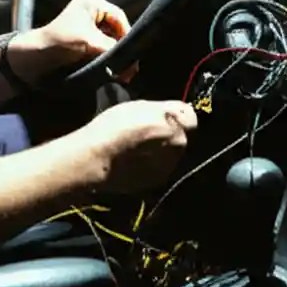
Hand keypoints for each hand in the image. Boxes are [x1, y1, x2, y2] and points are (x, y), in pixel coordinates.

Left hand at [9, 0, 136, 83]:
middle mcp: (90, 12)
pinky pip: (102, 50)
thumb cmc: (58, 43)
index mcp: (91, 3)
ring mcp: (86, 27)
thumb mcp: (91, 43)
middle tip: (128, 66)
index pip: (119, 17)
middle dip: (121, 47)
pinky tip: (111, 70)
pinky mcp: (82, 42)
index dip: (127, 35)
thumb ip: (113, 51)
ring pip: (110, 42)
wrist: (33, 60)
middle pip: (116, 30)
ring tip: (121, 70)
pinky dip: (106, 59)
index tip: (132, 54)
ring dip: (114, 55)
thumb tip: (133, 66)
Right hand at [77, 100, 197, 195]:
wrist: (96, 159)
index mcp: (176, 124)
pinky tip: (133, 162)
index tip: (163, 117)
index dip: (177, 116)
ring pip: (171, 155)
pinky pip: (159, 169)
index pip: (190, 117)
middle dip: (169, 135)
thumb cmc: (114, 126)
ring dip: (161, 151)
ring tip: (137, 149)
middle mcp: (178, 146)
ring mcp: (169, 166)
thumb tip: (180, 110)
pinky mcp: (157, 181)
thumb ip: (166, 108)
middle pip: (181, 138)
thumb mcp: (141, 105)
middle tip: (146, 134)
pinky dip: (151, 165)